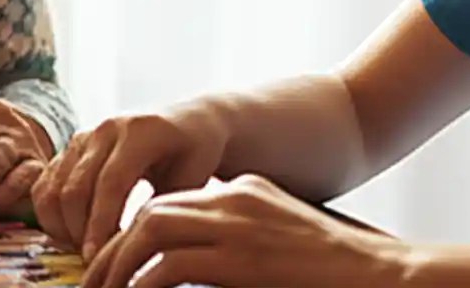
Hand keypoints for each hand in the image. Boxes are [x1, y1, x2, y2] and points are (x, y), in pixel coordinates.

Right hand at [32, 108, 228, 262]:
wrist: (191, 121)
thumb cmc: (198, 152)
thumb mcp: (193, 177)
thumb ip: (163, 208)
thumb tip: (136, 246)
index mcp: (141, 132)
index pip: (111, 182)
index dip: (101, 222)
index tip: (97, 256)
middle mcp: (108, 129)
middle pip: (77, 187)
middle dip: (79, 231)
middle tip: (92, 262)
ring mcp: (86, 136)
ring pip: (54, 187)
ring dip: (61, 226)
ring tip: (82, 251)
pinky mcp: (72, 147)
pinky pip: (46, 184)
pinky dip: (50, 215)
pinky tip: (70, 236)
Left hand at [84, 174, 406, 287]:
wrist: (376, 273)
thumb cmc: (331, 269)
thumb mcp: (280, 240)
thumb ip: (240, 243)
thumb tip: (191, 270)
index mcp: (245, 191)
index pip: (171, 202)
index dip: (133, 234)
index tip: (114, 266)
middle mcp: (236, 199)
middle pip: (152, 212)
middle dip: (114, 249)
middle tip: (94, 284)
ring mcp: (237, 226)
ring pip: (150, 230)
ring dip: (118, 265)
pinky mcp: (241, 259)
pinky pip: (169, 265)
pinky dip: (143, 284)